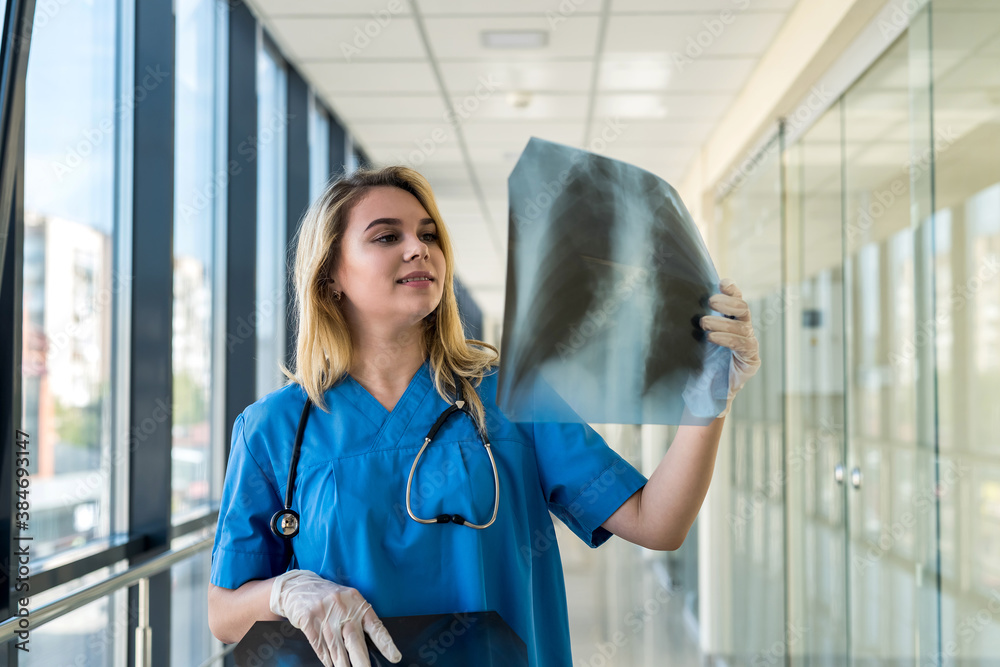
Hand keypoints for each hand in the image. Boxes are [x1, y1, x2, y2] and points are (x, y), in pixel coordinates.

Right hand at [270, 569, 401, 666]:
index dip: (385, 643)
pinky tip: (331, 665)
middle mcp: (342, 607)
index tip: (394, 657)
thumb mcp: (347, 600)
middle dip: (362, 661)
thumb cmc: (328, 596)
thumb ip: (358, 618)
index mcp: (356, 601)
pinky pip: (320, 646)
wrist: (297, 585)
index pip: (374, 625)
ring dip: (343, 665)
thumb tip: (370, 645)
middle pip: (354, 640)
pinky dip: (326, 659)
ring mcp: (324, 614)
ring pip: (336, 647)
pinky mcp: (308, 620)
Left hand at [699, 278, 760, 416]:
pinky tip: (712, 337)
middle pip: (743, 308)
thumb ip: (696, 319)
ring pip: (741, 326)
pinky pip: (742, 344)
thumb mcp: (695, 337)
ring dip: (721, 322)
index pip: (736, 299)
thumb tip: (679, 298)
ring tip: (704, 324)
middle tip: (710, 302)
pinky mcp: (750, 360)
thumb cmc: (699, 360)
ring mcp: (749, 344)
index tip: (721, 282)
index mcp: (732, 320)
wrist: (704, 391)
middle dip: (727, 302)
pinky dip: (726, 338)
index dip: (731, 289)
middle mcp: (744, 329)